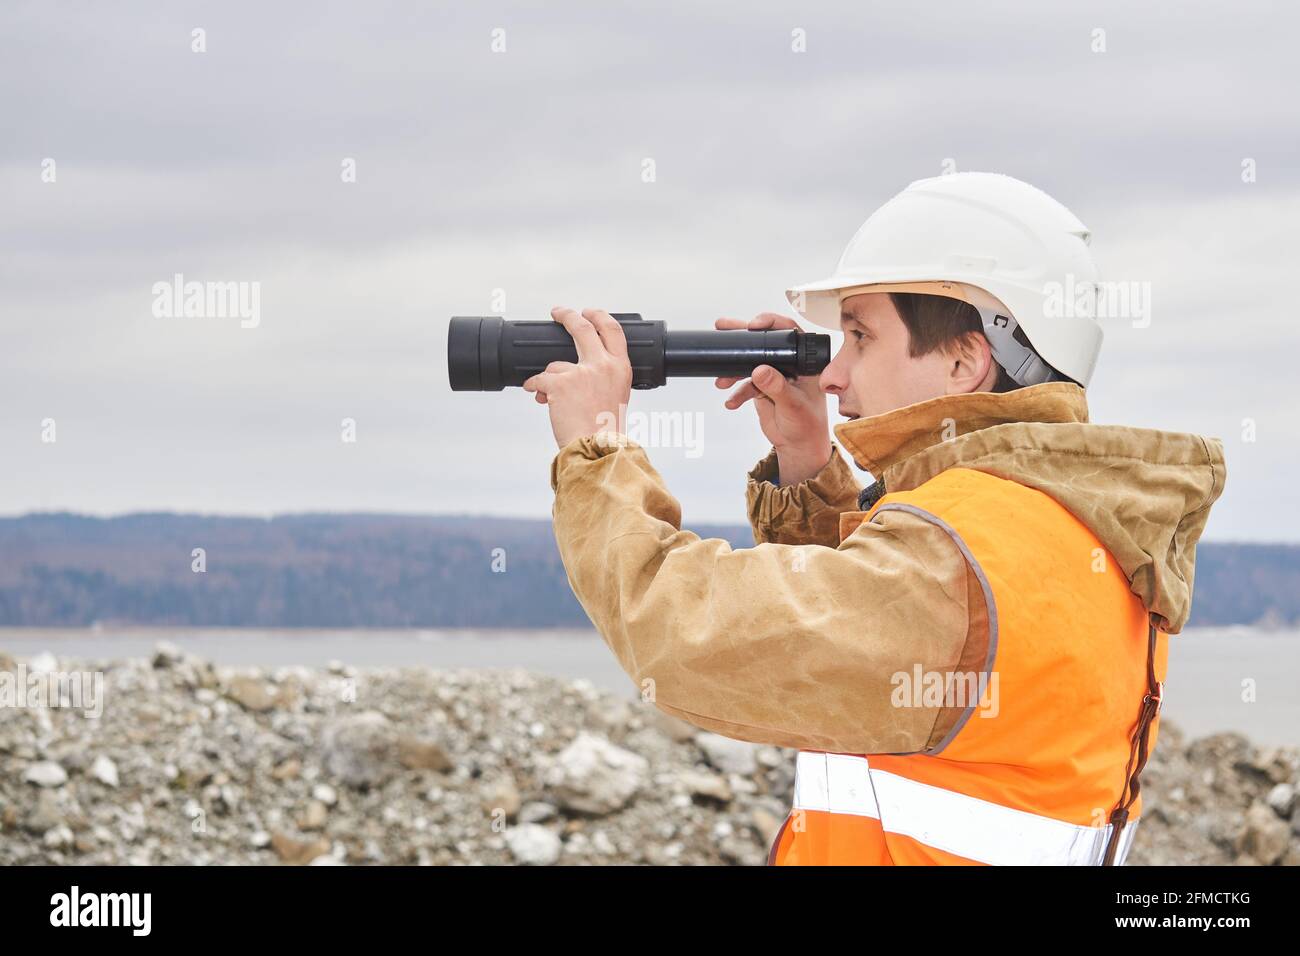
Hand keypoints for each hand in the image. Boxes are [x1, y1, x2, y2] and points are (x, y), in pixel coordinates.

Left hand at [523, 307, 633, 448]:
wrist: (597, 448)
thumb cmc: (605, 429)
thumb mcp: (616, 395)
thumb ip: (604, 376)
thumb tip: (574, 368)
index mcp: (620, 368)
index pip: (612, 330)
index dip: (598, 316)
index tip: (588, 312)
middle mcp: (603, 365)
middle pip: (582, 327)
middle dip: (567, 315)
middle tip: (558, 312)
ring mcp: (581, 372)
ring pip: (556, 364)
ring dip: (550, 378)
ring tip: (552, 398)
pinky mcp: (560, 383)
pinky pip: (539, 379)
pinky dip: (536, 387)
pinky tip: (540, 398)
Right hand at [714, 312, 830, 484]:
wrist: (798, 446)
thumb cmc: (807, 425)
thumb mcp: (793, 405)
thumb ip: (777, 387)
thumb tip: (759, 370)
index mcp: (804, 361)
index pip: (790, 332)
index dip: (771, 323)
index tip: (753, 325)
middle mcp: (789, 363)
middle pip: (765, 341)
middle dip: (742, 336)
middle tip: (721, 327)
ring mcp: (774, 374)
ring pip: (750, 362)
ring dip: (733, 370)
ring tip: (721, 381)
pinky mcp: (762, 386)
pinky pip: (745, 383)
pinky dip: (736, 392)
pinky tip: (731, 402)